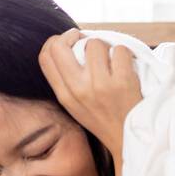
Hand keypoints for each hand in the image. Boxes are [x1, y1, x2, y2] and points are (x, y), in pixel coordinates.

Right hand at [38, 29, 141, 156]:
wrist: (129, 140)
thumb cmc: (104, 118)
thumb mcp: (76, 105)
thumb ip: (67, 80)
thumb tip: (68, 45)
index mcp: (64, 95)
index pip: (45, 56)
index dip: (56, 41)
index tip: (70, 42)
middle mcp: (79, 89)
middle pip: (60, 45)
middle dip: (73, 35)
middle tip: (87, 40)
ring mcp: (100, 85)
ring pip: (94, 43)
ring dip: (105, 47)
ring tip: (112, 61)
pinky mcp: (123, 82)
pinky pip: (119, 50)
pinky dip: (125, 55)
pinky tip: (126, 68)